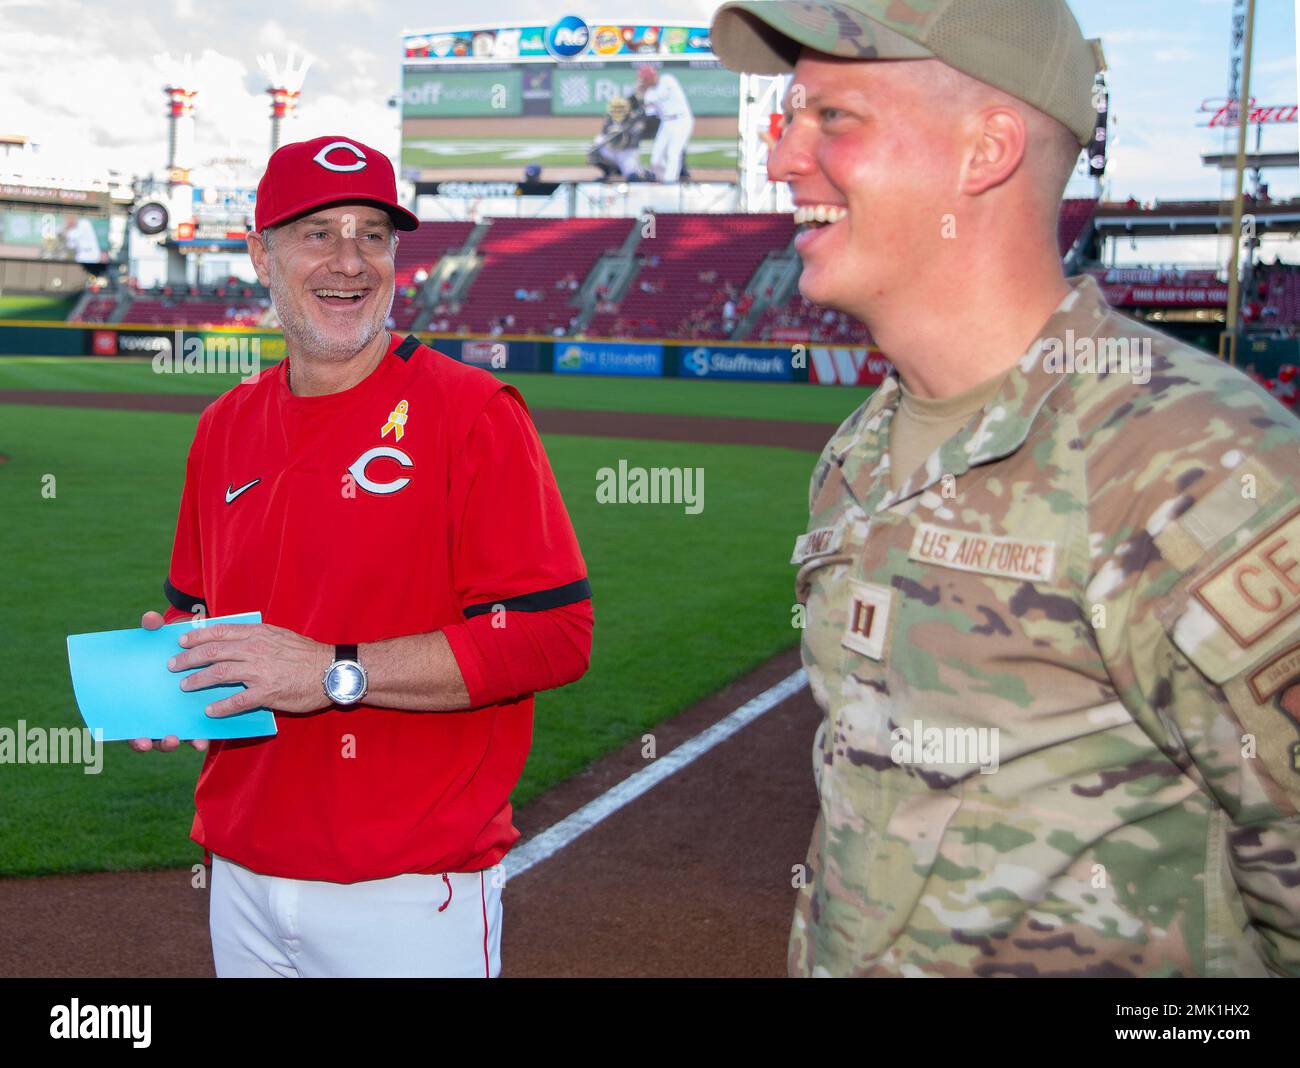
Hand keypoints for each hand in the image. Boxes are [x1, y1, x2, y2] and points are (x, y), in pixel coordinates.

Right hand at [129, 611, 208, 752]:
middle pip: (152, 737)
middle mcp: (158, 713)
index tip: (140, 738)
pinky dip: (197, 738)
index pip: (132, 725)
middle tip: (162, 740)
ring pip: (173, 738)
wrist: (194, 648)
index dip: (134, 737)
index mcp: (142, 700)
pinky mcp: (195, 717)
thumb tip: (151, 618)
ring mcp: (176, 717)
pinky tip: (202, 741)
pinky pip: (195, 733)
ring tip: (180, 740)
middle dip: (158, 742)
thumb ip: (153, 629)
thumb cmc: (169, 646)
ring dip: (176, 742)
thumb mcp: (161, 638)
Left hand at [168, 619, 332, 717]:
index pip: (219, 631)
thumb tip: (235, 641)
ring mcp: (260, 671)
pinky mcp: (267, 693)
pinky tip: (209, 711)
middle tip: (173, 665)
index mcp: (259, 634)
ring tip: (184, 686)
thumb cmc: (307, 655)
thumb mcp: (281, 636)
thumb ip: (257, 638)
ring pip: (219, 674)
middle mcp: (256, 650)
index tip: (181, 640)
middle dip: (188, 659)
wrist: (332, 671)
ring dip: (198, 680)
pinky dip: (220, 707)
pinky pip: (237, 701)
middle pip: (213, 652)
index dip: (196, 635)